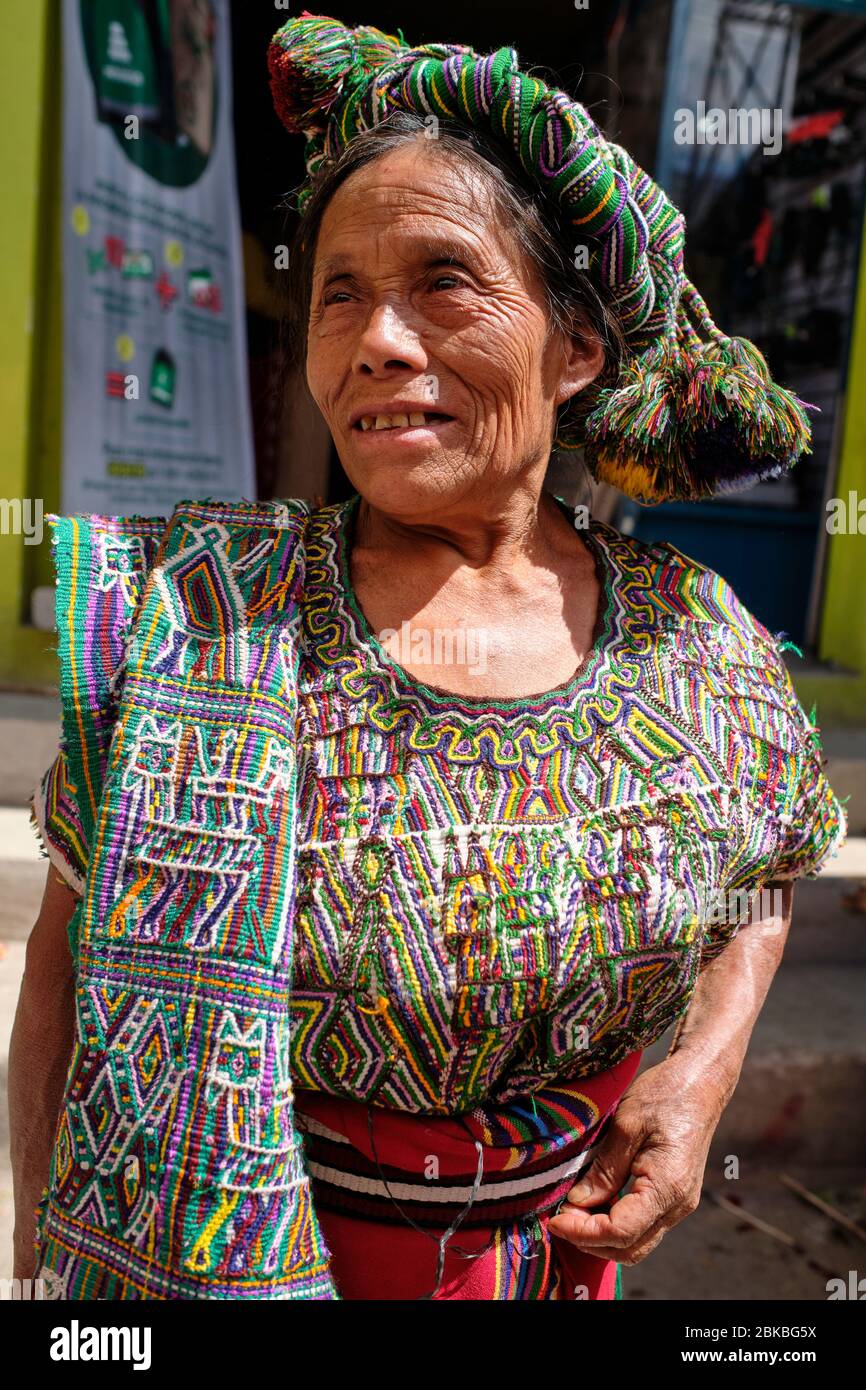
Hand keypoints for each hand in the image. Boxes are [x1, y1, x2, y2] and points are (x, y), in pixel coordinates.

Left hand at [547, 1057, 725, 1264]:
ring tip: (573, 1212)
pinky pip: (644, 1225)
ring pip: (638, 1242)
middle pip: (631, 1248)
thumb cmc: (664, 1094)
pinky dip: (616, 1224)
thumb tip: (577, 1203)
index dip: (583, 1232)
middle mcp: (678, 1205)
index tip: (554, 1219)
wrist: (702, 1082)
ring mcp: (680, 1204)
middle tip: (559, 1217)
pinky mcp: (675, 1197)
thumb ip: (604, 1169)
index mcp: (667, 1187)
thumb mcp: (626, 1124)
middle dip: (591, 1241)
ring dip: (603, 1236)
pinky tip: (594, 1203)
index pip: (621, 1232)